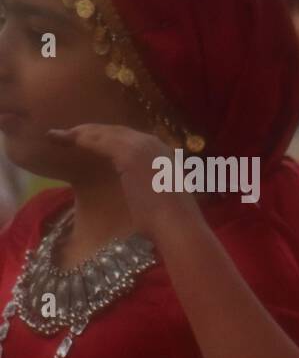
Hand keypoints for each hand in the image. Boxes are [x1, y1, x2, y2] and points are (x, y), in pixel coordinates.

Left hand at [47, 124, 196, 237]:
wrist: (178, 225)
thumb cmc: (173, 221)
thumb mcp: (164, 199)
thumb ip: (153, 189)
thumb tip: (143, 195)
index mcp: (165, 155)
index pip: (131, 140)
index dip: (109, 139)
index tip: (92, 143)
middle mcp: (155, 145)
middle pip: (117, 132)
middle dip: (92, 132)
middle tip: (70, 135)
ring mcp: (143, 147)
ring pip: (106, 133)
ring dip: (81, 132)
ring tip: (60, 135)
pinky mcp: (129, 153)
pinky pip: (98, 141)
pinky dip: (80, 138)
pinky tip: (65, 139)